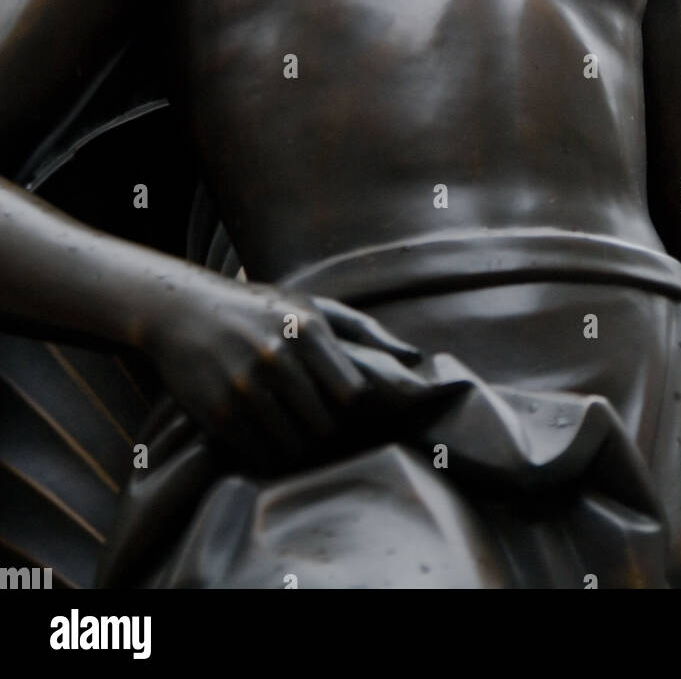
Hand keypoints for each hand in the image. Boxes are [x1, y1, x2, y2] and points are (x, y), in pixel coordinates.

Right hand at [142, 273, 420, 473]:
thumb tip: (416, 357)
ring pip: (294, 444)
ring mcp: (248, 386)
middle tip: (317, 428)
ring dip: (297, 446)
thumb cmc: (260, 309)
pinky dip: (268, 454)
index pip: (352, 393)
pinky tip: (265, 437)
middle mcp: (279, 356)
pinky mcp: (220, 412)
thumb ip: (364, 330)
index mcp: (308, 328)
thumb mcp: (311, 307)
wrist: (183, 310)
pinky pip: (260, 453)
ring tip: (291, 431)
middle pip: (325, 424)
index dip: (353, 409)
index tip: (345, 409)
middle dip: (325, 431)